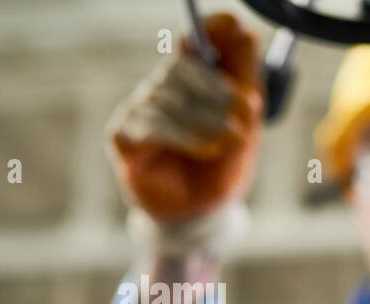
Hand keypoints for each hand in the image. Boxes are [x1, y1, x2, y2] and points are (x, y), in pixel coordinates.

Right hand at [107, 13, 263, 222]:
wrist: (205, 210)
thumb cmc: (223, 163)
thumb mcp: (244, 121)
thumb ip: (245, 75)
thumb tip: (241, 27)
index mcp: (191, 78)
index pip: (195, 39)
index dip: (212, 30)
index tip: (232, 27)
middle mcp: (160, 87)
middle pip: (180, 68)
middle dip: (218, 91)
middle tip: (245, 115)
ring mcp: (138, 110)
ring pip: (167, 97)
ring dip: (206, 120)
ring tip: (230, 142)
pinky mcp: (123, 136)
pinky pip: (151, 125)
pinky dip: (184, 136)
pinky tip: (207, 149)